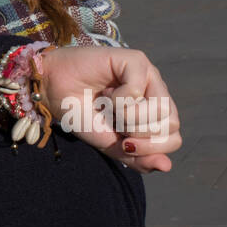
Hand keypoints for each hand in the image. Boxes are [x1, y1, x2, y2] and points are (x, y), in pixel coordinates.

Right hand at [40, 46, 180, 172]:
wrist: (53, 94)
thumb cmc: (82, 115)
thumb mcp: (111, 145)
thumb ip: (139, 158)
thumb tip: (166, 166)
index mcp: (155, 112)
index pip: (174, 138)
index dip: (150, 148)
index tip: (123, 143)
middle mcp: (157, 91)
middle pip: (172, 124)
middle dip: (139, 133)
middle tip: (116, 122)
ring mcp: (148, 74)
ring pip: (162, 109)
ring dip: (129, 117)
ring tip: (110, 106)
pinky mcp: (135, 60)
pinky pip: (138, 90)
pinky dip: (118, 99)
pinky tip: (105, 92)